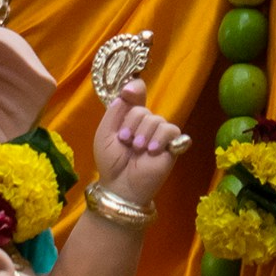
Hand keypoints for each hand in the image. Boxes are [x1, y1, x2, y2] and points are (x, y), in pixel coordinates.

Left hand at [91, 81, 189, 210]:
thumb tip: (127, 92)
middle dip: (131, 125)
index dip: (134, 89)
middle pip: (142, 110)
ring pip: (157, 119)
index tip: (128, 92)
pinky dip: (161, 138)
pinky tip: (151, 150)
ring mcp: (158, 134)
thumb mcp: (104, 135)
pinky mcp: (171, 145)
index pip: (136, 94)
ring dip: (144, 134)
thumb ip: (114, 113)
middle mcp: (145, 122)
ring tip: (137, 149)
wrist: (120, 185)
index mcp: (128, 117)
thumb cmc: (110, 162)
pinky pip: (171, 131)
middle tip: (125, 141)